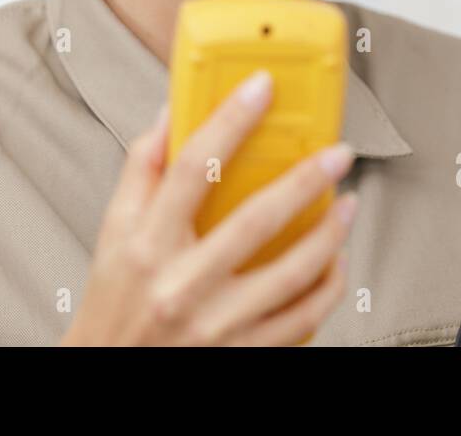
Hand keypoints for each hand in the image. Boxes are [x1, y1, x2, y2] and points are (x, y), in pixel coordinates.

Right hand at [60, 71, 356, 345]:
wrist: (111, 372)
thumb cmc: (114, 301)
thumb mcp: (113, 232)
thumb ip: (143, 169)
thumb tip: (173, 111)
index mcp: (146, 244)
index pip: (193, 167)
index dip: (230, 120)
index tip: (261, 87)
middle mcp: (180, 284)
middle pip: (256, 219)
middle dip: (306, 180)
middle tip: (337, 153)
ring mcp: (214, 325)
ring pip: (291, 274)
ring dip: (330, 234)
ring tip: (349, 204)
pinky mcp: (240, 354)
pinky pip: (300, 320)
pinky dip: (326, 288)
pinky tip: (335, 263)